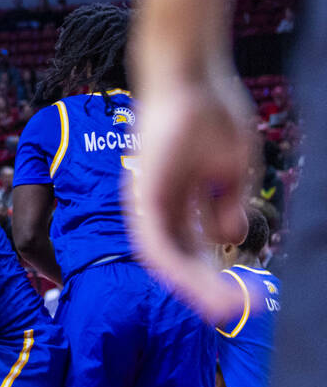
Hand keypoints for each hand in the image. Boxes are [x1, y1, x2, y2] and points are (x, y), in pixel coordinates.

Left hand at [131, 67, 254, 322]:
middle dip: (210, 289)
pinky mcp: (141, 194)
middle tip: (241, 312)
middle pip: (180, 260)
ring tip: (228, 310)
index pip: (193, 250)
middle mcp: (157, 205)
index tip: (245, 295)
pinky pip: (155, 242)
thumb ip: (225, 205)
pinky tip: (201, 284)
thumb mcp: (230, 170)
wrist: (190, 74)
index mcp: (178, 201)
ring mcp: (146, 200)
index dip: (216, 276)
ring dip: (197, 287)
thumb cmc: (210, 113)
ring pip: (166, 260)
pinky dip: (178, 266)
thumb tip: (227, 238)